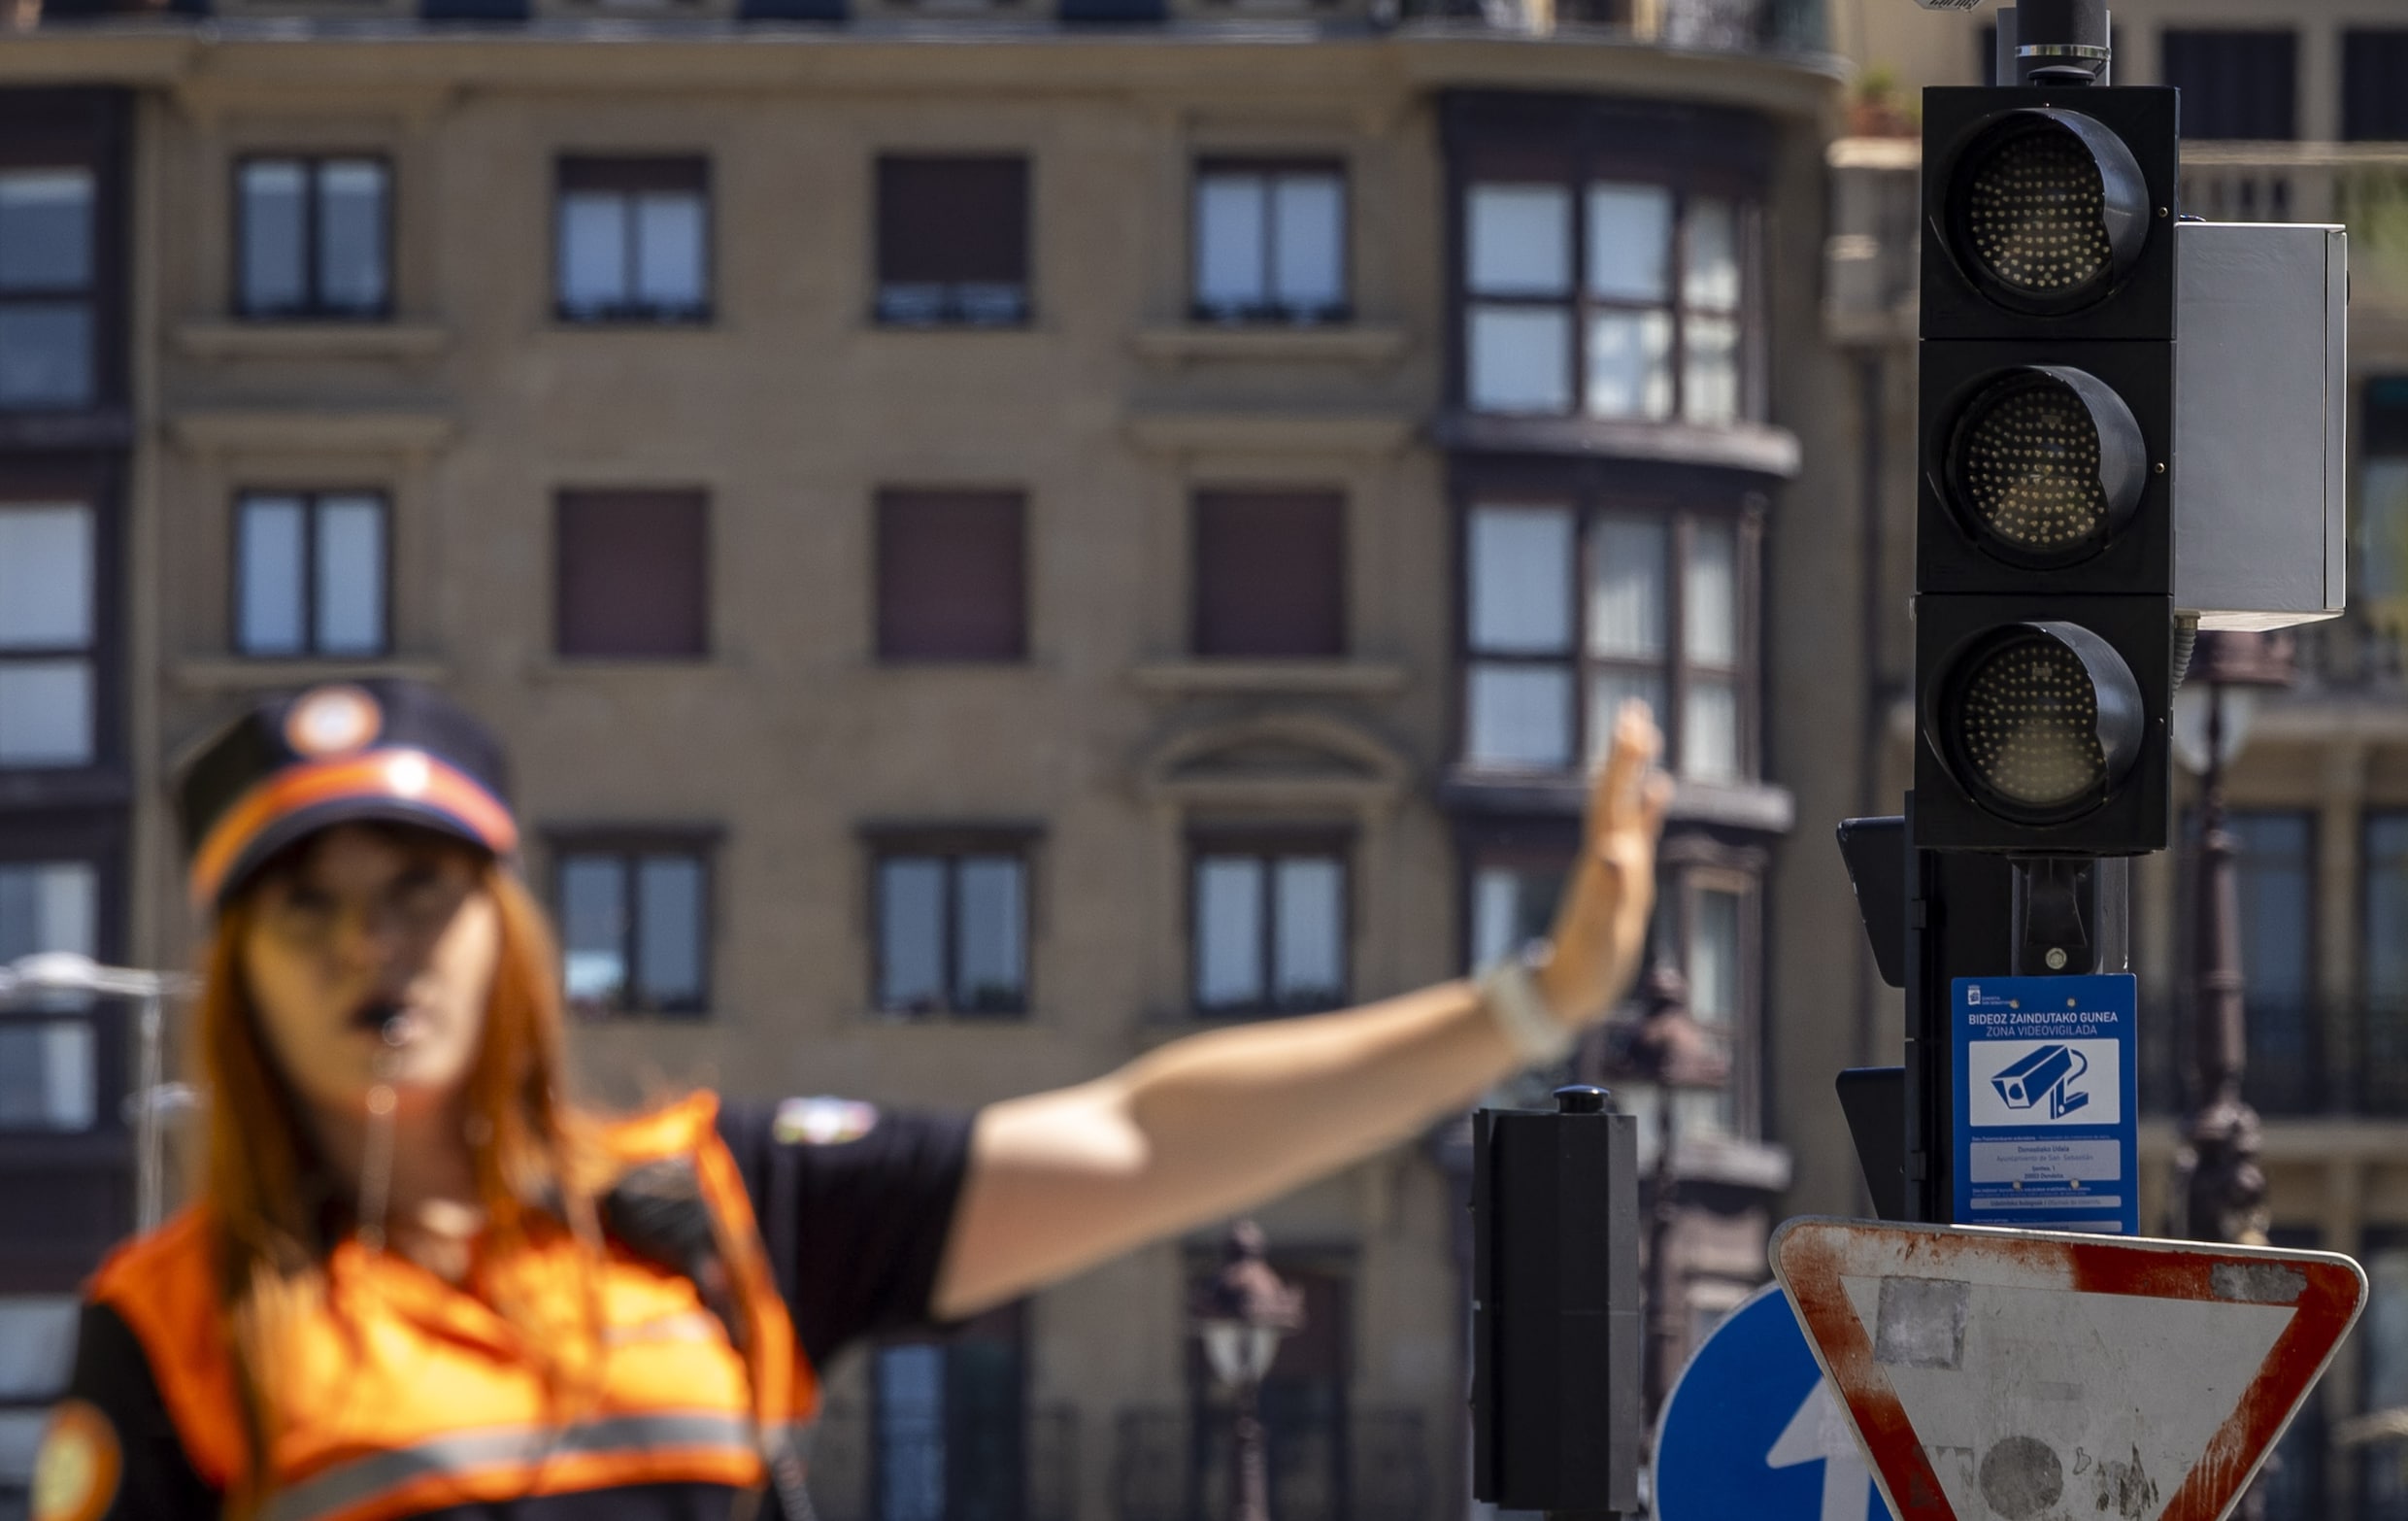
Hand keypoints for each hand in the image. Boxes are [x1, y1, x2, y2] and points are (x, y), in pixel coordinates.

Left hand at [1532, 701, 1672, 1029]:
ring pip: (1625, 807)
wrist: (1563, 992)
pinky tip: (1659, 788)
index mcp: (1603, 863)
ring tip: (1648, 734)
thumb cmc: (1583, 969)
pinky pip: (1639, 833)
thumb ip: (1607, 892)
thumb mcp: (1599, 933)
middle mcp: (1606, 857)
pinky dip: (1649, 808)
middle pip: (1614, 793)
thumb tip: (1614, 851)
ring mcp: (1614, 866)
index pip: (1613, 801)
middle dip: (1625, 753)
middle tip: (1635, 709)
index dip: (1623, 765)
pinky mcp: (1623, 881)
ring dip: (1634, 771)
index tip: (1632, 724)